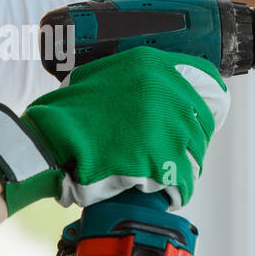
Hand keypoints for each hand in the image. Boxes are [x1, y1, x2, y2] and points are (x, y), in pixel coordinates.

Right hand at [0, 45, 230, 215]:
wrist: (45, 144)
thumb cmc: (66, 115)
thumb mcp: (100, 75)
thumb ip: (135, 77)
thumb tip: (165, 87)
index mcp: (151, 64)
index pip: (206, 80)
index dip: (209, 103)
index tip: (204, 117)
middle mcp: (163, 89)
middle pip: (202, 121)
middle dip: (192, 141)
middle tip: (177, 154)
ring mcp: (163, 124)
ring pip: (196, 153)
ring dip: (184, 167)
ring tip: (166, 175)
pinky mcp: (159, 158)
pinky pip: (184, 180)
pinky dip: (178, 190)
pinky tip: (165, 191)